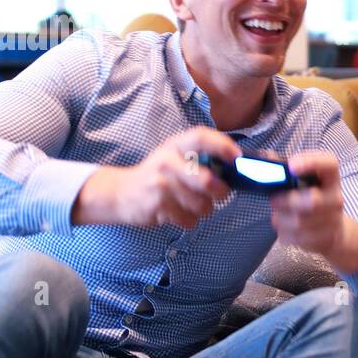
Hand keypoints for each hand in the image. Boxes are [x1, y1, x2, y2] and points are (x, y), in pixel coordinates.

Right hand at [73, 126, 239, 227]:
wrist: (120, 193)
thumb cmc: (157, 175)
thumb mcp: (174, 157)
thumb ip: (200, 159)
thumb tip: (235, 169)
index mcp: (174, 145)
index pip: (200, 137)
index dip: (222, 146)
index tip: (237, 158)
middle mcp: (166, 161)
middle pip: (206, 180)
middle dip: (220, 192)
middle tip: (221, 194)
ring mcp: (160, 184)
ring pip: (200, 204)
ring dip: (204, 209)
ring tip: (193, 204)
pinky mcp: (157, 206)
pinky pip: (188, 219)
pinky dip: (189, 220)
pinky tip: (179, 213)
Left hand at [268, 151, 357, 271]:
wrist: (333, 230)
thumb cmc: (313, 198)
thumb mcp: (305, 181)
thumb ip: (286, 169)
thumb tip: (266, 158)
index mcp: (330, 178)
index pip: (330, 164)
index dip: (311, 162)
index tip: (291, 166)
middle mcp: (335, 198)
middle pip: (312, 201)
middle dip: (286, 201)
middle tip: (273, 200)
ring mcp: (332, 220)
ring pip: (299, 222)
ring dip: (281, 218)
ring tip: (278, 215)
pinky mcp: (324, 238)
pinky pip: (297, 237)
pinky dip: (284, 233)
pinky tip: (285, 228)